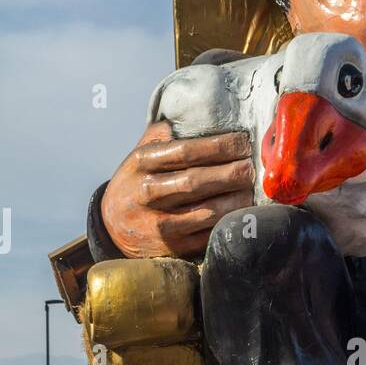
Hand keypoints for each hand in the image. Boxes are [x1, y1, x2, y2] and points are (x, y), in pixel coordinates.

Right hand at [101, 122, 254, 257]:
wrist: (112, 227)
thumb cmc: (136, 183)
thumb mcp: (139, 155)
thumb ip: (161, 135)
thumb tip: (191, 116)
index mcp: (142, 163)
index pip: (185, 151)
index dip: (218, 146)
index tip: (242, 142)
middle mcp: (147, 192)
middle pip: (197, 181)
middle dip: (231, 173)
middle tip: (252, 167)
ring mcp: (159, 223)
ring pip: (206, 211)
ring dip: (235, 200)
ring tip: (251, 189)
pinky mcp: (171, 248)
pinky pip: (207, 234)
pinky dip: (228, 223)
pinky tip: (242, 213)